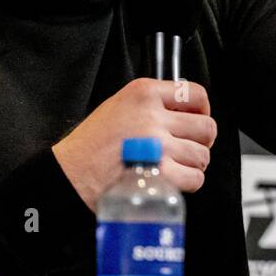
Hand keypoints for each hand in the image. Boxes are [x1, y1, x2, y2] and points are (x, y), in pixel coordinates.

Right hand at [52, 78, 217, 208]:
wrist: (69, 173)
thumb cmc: (91, 144)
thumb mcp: (118, 105)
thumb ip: (151, 104)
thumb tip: (184, 112)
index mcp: (143, 93)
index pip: (196, 94)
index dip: (202, 110)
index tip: (197, 120)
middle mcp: (152, 115)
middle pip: (206, 126)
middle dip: (201, 141)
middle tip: (189, 148)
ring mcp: (157, 144)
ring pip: (202, 154)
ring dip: (194, 164)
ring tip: (177, 166)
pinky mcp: (159, 173)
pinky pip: (195, 178)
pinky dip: (190, 182)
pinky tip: (175, 180)